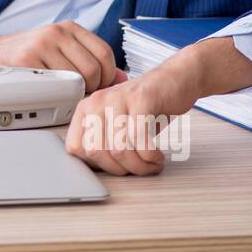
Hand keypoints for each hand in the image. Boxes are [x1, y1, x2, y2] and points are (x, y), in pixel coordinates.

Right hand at [0, 22, 126, 93]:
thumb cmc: (25, 59)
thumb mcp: (60, 53)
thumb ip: (90, 63)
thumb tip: (121, 78)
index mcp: (68, 29)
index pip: (105, 53)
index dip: (105, 77)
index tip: (95, 88)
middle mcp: (56, 32)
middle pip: (95, 68)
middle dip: (91, 89)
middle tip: (76, 96)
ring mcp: (41, 45)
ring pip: (79, 79)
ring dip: (73, 94)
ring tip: (60, 95)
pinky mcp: (26, 60)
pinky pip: (56, 85)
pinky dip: (55, 96)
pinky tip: (45, 93)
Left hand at [65, 37, 251, 175]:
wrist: (176, 80)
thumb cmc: (147, 107)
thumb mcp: (116, 126)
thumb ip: (102, 144)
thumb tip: (97, 171)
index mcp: (86, 110)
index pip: (75, 148)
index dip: (96, 164)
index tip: (117, 166)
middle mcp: (97, 102)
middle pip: (97, 152)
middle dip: (121, 169)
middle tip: (139, 168)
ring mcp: (118, 99)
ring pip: (119, 149)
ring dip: (140, 165)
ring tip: (152, 164)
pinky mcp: (141, 100)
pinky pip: (140, 139)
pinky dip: (151, 156)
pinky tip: (158, 156)